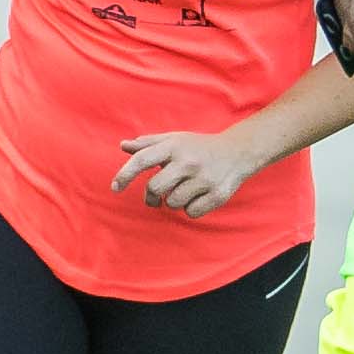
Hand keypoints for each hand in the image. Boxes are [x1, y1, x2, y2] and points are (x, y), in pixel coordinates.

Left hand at [114, 123, 275, 216]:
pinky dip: (190, 208)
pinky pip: (191, 212)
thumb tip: (123, 146)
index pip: (142, 160)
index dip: (125, 174)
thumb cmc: (199, 147)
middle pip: (154, 188)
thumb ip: (148, 144)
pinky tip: (198, 197)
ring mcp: (204, 179)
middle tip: (154, 197)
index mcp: (174, 146)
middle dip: (151, 196)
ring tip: (184, 191)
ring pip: (172, 203)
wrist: (238, 152)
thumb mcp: (174, 140)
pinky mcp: (217, 195)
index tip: (115, 187)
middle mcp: (188, 162)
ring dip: (173, 201)